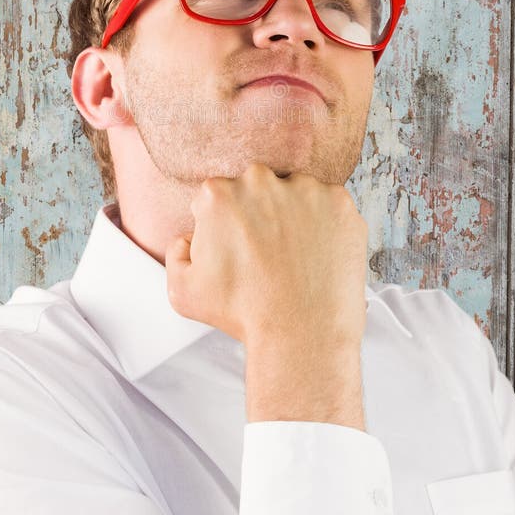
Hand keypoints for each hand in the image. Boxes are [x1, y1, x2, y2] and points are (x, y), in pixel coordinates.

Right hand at [165, 162, 367, 351]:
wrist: (300, 334)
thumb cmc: (243, 314)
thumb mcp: (183, 291)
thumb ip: (175, 253)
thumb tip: (187, 237)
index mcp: (218, 194)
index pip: (218, 197)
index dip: (224, 225)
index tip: (236, 247)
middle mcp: (260, 180)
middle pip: (256, 188)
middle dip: (258, 212)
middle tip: (266, 251)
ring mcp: (304, 188)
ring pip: (295, 193)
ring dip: (293, 215)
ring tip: (294, 256)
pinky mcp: (339, 202)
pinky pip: (329, 206)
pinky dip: (326, 225)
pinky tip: (317, 255)